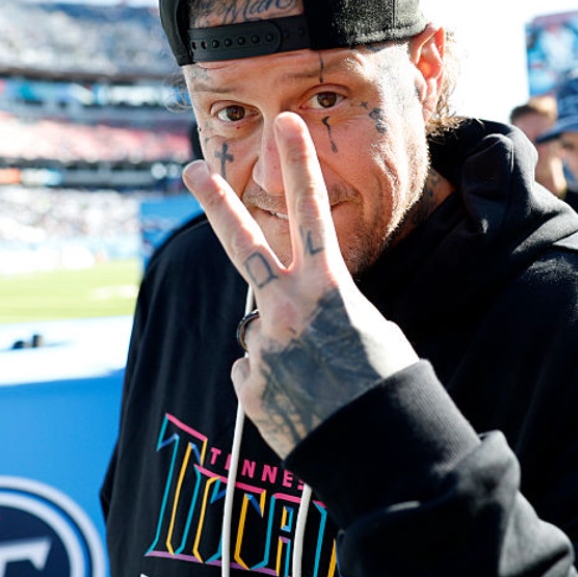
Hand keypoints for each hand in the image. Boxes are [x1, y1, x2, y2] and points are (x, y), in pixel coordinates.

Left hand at [183, 112, 416, 458]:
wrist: (381, 452)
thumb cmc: (388, 388)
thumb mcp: (372, 333)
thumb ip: (323, 313)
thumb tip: (284, 321)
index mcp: (329, 291)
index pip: (311, 216)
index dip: (300, 167)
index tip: (287, 124)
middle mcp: (288, 310)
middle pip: (245, 246)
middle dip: (219, 203)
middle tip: (190, 168)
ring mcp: (263, 348)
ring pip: (261, 334)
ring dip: (282, 350)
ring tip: (318, 382)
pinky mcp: (249, 386)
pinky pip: (255, 373)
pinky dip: (273, 385)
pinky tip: (302, 404)